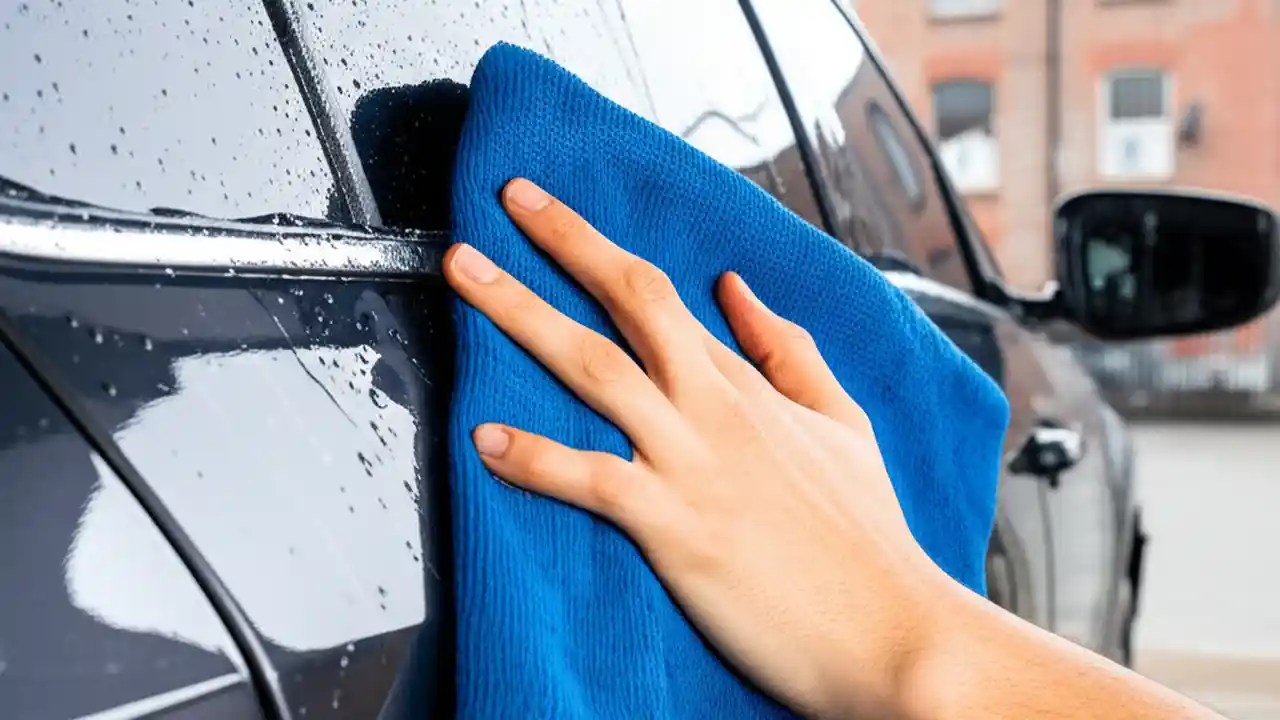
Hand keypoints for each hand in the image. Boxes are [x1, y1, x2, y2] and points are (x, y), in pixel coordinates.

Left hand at [444, 178, 948, 717]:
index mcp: (747, 386)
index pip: (662, 295)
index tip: (550, 213)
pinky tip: (485, 439)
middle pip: (629, 300)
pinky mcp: (678, 526)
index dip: (599, 247)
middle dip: (562, 243)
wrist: (894, 632)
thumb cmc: (869, 541)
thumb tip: (738, 288)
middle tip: (508, 199)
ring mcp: (693, 462)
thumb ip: (791, 353)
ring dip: (522, 314)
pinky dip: (535, 458)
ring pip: (595, 367)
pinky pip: (592, 478)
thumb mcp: (846, 425)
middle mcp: (714, 408)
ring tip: (465, 275)